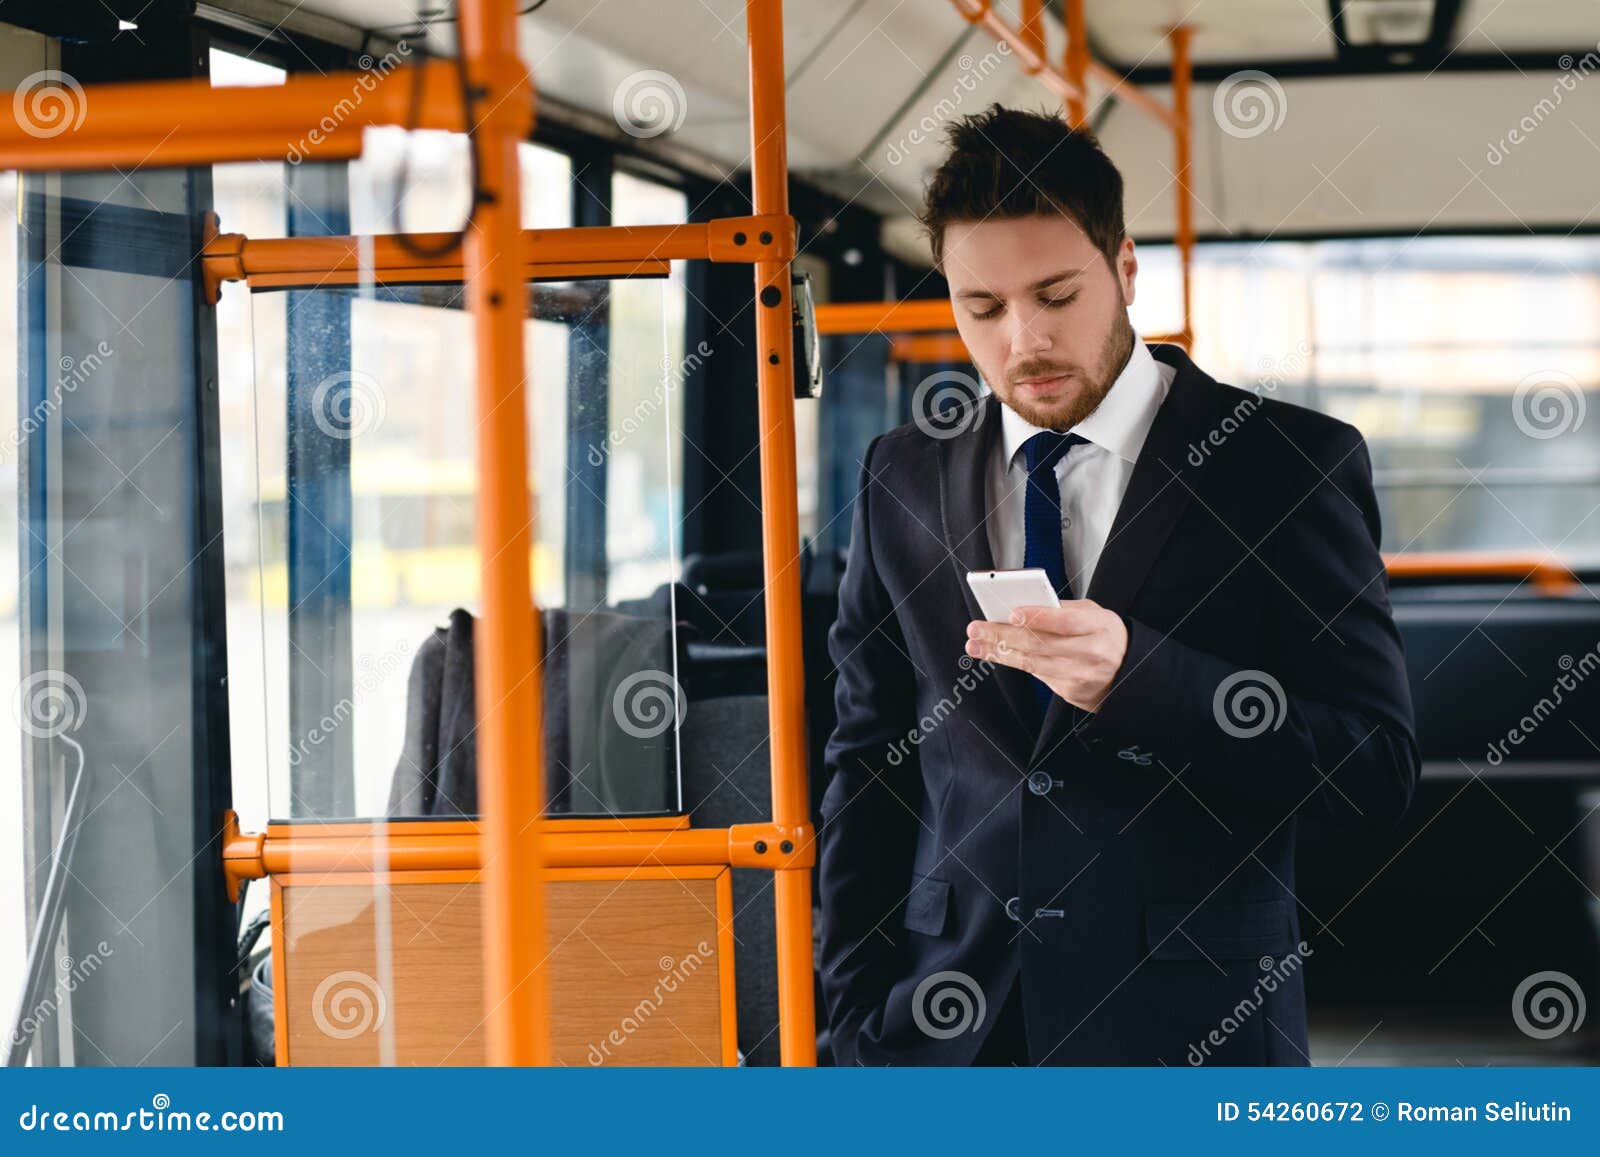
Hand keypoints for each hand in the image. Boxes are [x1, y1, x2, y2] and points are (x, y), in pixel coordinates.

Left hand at [965, 599, 1129, 711]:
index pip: (1066, 621)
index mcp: (1100, 628)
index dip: (1037, 617)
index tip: (1011, 613)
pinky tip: (993, 654)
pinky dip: (1012, 662)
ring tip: (974, 644)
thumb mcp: (1096, 615)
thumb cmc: (1105, 636)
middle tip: (977, 628)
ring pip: (1032, 663)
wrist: (1127, 674)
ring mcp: (1081, 676)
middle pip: (1041, 643)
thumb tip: (1025, 604)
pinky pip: (1036, 674)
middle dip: (1003, 635)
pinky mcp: (1070, 692)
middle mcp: (1092, 654)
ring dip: (998, 653)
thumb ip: (1065, 609)